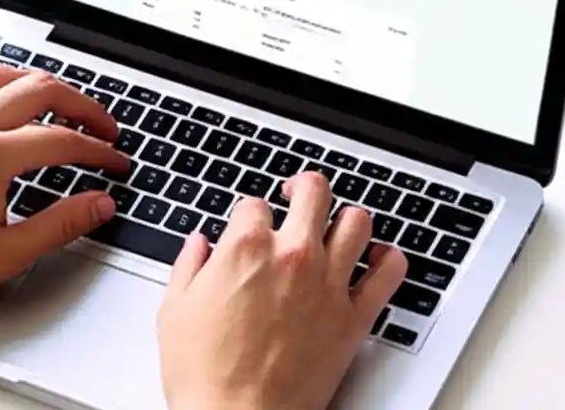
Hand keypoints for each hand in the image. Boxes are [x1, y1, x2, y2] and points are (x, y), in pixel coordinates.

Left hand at [0, 66, 131, 340]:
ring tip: (61, 102)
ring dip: (38, 83)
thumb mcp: (6, 254)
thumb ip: (61, 224)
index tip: (115, 162)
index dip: (99, 150)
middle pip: (39, 90)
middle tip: (103, 127)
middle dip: (82, 105)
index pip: (63, 140)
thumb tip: (100, 204)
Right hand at [158, 172, 407, 409]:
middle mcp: (293, 257)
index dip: (249, 214)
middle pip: (314, 192)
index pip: (255, 204)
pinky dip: (390, 260)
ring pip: (357, 222)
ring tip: (336, 225)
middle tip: (298, 195)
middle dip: (304, 188)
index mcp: (246, 249)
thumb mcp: (175, 311)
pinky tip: (379, 258)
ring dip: (346, 218)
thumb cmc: (206, 376)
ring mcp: (328, 284)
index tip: (248, 227)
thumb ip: (189, 267)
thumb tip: (198, 245)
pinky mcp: (353, 317)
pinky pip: (389, 274)